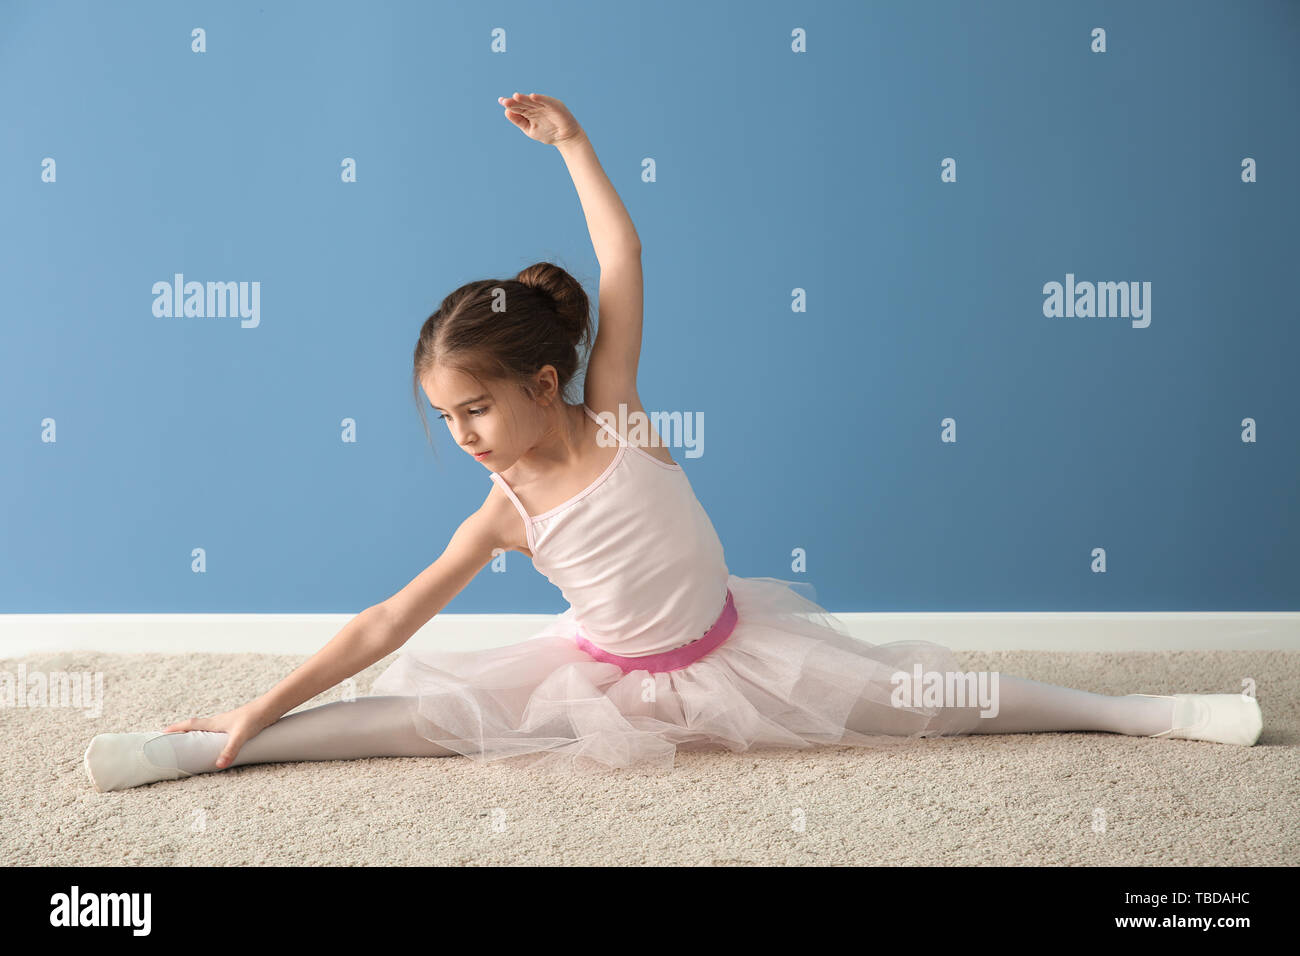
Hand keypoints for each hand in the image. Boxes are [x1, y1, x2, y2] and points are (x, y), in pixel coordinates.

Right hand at [162, 700, 276, 768]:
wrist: (270, 707)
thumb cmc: (254, 718)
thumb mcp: (240, 736)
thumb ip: (230, 750)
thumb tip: (219, 765)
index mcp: (214, 722)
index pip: (190, 724)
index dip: (176, 728)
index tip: (162, 732)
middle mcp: (218, 721)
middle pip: (195, 726)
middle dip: (182, 731)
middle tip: (170, 738)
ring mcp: (227, 723)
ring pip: (206, 728)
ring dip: (196, 733)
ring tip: (188, 742)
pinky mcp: (235, 725)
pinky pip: (217, 731)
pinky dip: (209, 736)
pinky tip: (214, 742)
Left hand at [498, 92, 584, 145]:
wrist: (566, 139)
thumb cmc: (548, 134)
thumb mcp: (530, 129)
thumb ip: (519, 121)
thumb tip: (506, 112)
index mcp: (530, 111)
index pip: (518, 106)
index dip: (510, 104)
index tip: (501, 101)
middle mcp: (537, 106)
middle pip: (524, 102)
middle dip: (515, 102)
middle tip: (505, 101)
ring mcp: (546, 105)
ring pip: (533, 101)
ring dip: (525, 98)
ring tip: (515, 96)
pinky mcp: (555, 106)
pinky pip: (547, 101)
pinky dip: (540, 99)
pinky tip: (532, 96)